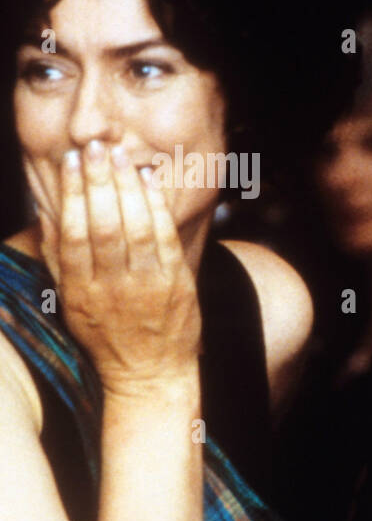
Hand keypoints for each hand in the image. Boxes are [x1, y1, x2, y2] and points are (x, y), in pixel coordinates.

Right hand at [31, 141, 200, 393]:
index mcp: (81, 290)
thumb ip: (58, 260)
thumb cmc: (107, 336)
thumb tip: (46, 213)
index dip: (72, 194)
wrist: (150, 373)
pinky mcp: (176, 285)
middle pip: (103, 225)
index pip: (73, 233)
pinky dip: (158, 208)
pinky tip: (150, 182)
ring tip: (120, 157)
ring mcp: (147, 286)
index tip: (70, 162)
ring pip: (136, 229)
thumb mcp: (71, 302)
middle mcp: (112, 287)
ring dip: (127, 188)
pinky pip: (166, 240)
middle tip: (94, 148)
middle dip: (98, 182)